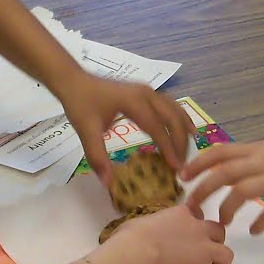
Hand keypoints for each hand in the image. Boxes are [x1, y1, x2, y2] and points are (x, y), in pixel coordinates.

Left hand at [56, 76, 193, 187]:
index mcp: (134, 102)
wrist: (74, 80)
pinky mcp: (146, 92)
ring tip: (189, 149)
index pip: (158, 128)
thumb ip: (97, 156)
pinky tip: (184, 129)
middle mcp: (146, 94)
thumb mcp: (86, 131)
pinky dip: (179, 119)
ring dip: (183, 129)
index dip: (168, 148)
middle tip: (183, 164)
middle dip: (180, 141)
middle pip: (172, 118)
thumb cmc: (80, 104)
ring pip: (175, 109)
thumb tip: (109, 183)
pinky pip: (170, 105)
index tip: (176, 168)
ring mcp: (148, 91)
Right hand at [112, 204, 232, 263]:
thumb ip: (149, 225)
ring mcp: (203, 246)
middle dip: (212, 243)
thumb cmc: (131, 235)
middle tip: (198, 255)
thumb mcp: (141, 222)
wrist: (137, 250)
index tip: (185, 236)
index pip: (197, 213)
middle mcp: (197, 226)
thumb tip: (139, 232)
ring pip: (226, 254)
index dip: (194, 225)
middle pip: (218, 231)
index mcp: (181, 213)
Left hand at [180, 138, 263, 233]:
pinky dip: (259, 223)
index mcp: (255, 150)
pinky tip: (253, 230)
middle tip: (192, 207)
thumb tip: (216, 168)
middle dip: (203, 190)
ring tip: (223, 222)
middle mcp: (263, 163)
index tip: (182, 177)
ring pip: (243, 191)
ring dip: (227, 208)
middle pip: (225, 174)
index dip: (198, 163)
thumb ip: (245, 158)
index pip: (220, 152)